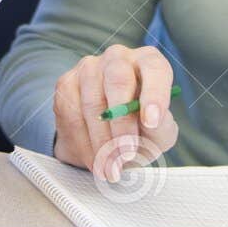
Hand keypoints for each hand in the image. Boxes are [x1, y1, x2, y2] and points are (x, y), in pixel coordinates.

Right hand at [52, 44, 178, 181]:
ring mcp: (89, 68)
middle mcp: (118, 58)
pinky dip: (84, 144)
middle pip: (118, 80)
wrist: (105, 139)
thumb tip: (152, 122)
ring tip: (111, 168)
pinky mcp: (66, 83)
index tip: (152, 122)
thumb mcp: (159, 133)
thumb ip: (161, 128)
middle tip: (126, 154)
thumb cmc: (139, 129)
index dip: (154, 94)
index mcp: (148, 62)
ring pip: (92, 103)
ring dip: (102, 142)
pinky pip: (72, 115)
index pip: (154, 68)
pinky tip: (95, 160)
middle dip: (122, 124)